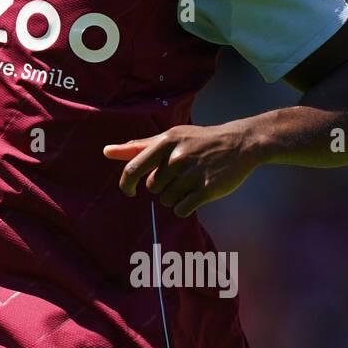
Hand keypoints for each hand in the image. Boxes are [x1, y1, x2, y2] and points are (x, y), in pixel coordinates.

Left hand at [103, 122, 261, 216]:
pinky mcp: (206, 190)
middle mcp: (176, 158)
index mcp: (164, 142)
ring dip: (175, 196)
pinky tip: (197, 194)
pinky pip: (181, 209)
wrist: (240, 143)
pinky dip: (185, 206)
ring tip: (191, 181)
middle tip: (181, 175)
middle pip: (152, 188)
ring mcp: (191, 174)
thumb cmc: (198, 141)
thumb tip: (106, 151)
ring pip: (166, 200)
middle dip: (162, 186)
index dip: (126, 184)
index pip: (132, 169)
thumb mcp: (169, 137)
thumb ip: (138, 147)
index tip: (129, 191)